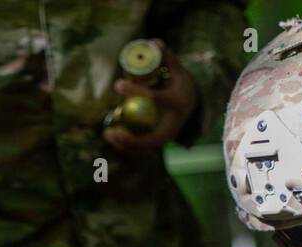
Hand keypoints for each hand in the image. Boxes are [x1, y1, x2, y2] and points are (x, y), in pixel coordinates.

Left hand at [102, 39, 198, 154]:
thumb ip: (166, 57)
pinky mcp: (162, 142)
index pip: (154, 98)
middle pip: (151, 136)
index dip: (135, 92)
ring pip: (146, 147)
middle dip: (130, 137)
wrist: (193, 104)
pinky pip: (145, 149)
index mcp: (177, 101)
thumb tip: (154, 42)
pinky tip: (114, 140)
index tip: (117, 84)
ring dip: (126, 145)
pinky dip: (129, 147)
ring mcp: (169, 135)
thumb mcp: (177, 70)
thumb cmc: (180, 84)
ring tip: (108, 134)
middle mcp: (174, 123)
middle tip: (110, 129)